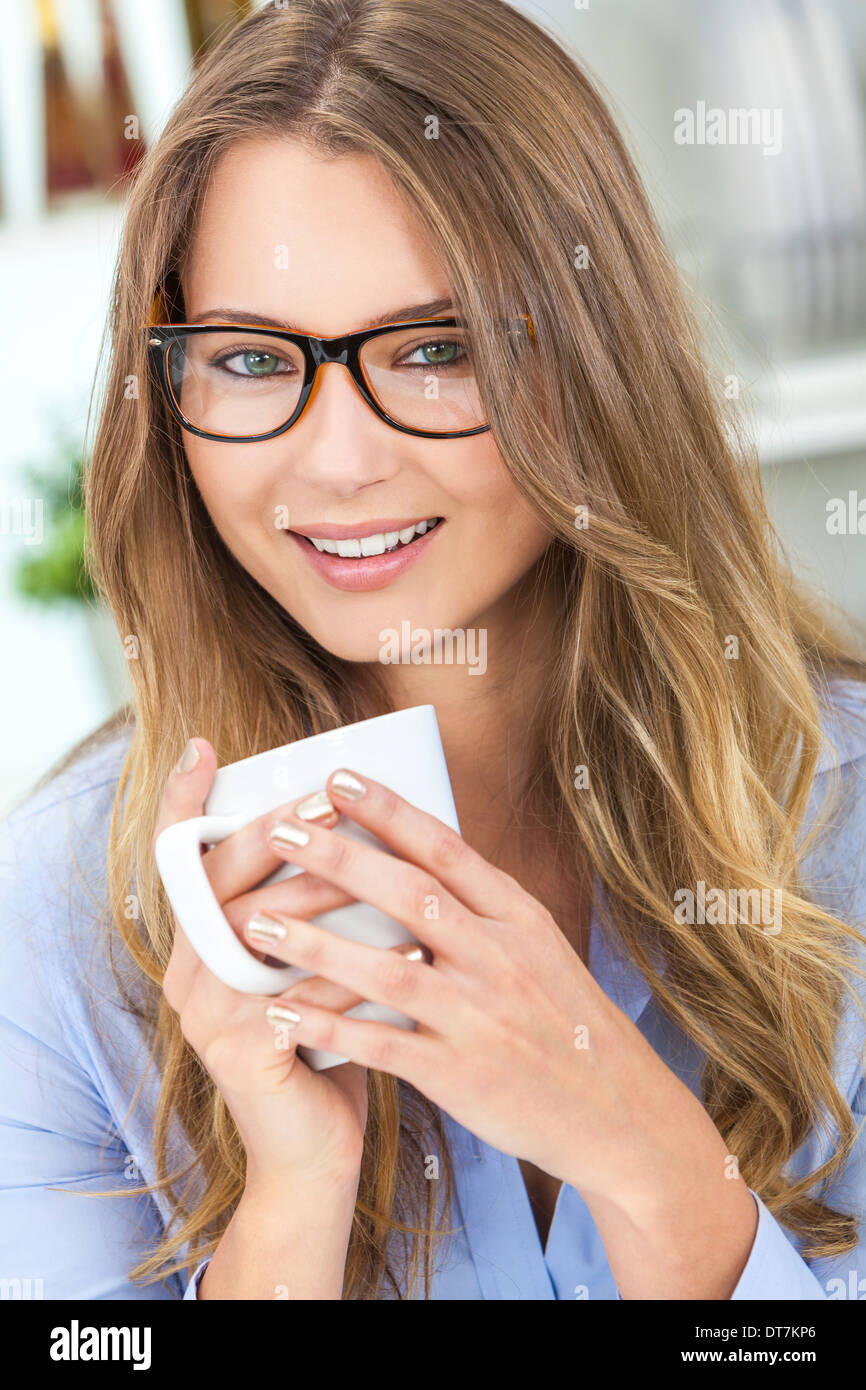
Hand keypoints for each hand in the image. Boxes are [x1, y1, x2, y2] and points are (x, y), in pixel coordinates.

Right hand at [153, 740, 419, 1192]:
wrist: (314, 1152)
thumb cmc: (324, 1041)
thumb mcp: (307, 964)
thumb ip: (313, 905)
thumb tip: (361, 822)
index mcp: (198, 941)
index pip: (179, 859)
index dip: (182, 802)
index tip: (204, 747)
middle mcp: (187, 973)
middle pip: (218, 883)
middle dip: (275, 836)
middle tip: (329, 802)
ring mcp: (206, 1017)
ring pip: (259, 935)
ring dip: (325, 898)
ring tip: (385, 872)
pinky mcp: (240, 1058)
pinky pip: (303, 1002)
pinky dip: (361, 975)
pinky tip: (414, 955)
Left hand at [247, 766, 709, 1201]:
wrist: (618, 1109)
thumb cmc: (568, 1019)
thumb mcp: (539, 945)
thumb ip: (482, 902)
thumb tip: (420, 848)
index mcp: (517, 918)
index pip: (448, 849)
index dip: (390, 811)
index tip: (338, 779)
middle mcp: (499, 958)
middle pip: (412, 895)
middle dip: (341, 859)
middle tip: (280, 831)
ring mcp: (480, 1017)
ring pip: (389, 969)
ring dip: (317, 944)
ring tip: (256, 922)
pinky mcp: (461, 1074)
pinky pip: (383, 1046)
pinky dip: (329, 1029)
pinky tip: (279, 1016)